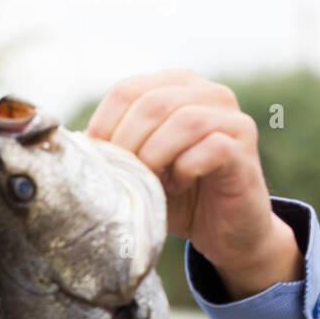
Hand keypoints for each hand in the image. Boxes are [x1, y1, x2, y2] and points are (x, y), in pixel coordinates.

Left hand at [85, 69, 301, 299]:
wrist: (225, 230)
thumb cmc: (177, 197)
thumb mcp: (138, 169)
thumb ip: (115, 149)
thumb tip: (75, 142)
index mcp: (176, 87)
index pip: (127, 89)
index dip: (105, 125)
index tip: (101, 160)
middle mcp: (208, 93)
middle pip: (153, 102)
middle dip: (129, 144)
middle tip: (128, 175)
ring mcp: (231, 117)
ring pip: (184, 121)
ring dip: (157, 156)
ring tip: (154, 181)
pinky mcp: (244, 146)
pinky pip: (210, 147)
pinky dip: (185, 170)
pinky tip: (180, 185)